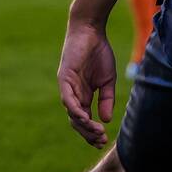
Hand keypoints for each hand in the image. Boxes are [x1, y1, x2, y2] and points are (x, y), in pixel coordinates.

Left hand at [58, 19, 116, 146]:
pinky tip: (85, 118)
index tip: (104, 140)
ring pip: (72, 114)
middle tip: (101, 141)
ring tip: (97, 132)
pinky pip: (68, 99)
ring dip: (84, 125)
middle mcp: (73, 94)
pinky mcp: (64, 78)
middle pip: (77, 122)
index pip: (85, 120)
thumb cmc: (99, 53)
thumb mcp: (107, 81)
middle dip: (88, 133)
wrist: (91, 30)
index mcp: (83, 96)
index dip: (93, 132)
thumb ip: (106, 100)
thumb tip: (106, 120)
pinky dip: (76, 110)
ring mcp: (67, 88)